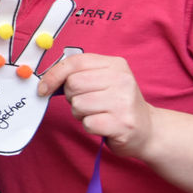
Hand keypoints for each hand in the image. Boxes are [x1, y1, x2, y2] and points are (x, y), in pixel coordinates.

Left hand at [38, 52, 152, 156]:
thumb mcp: (102, 80)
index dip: (54, 75)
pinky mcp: (123, 124)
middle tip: (87, 102)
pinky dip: (89, 126)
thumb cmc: (117, 104)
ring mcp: (124, 102)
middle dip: (72, 97)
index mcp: (115, 64)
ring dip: (80, 113)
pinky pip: (87, 123)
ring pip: (78, 104)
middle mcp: (122, 80)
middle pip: (73, 84)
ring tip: (97, 113)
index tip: (44, 87)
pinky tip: (103, 125)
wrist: (148, 129)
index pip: (74, 62)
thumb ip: (78, 74)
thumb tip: (45, 81)